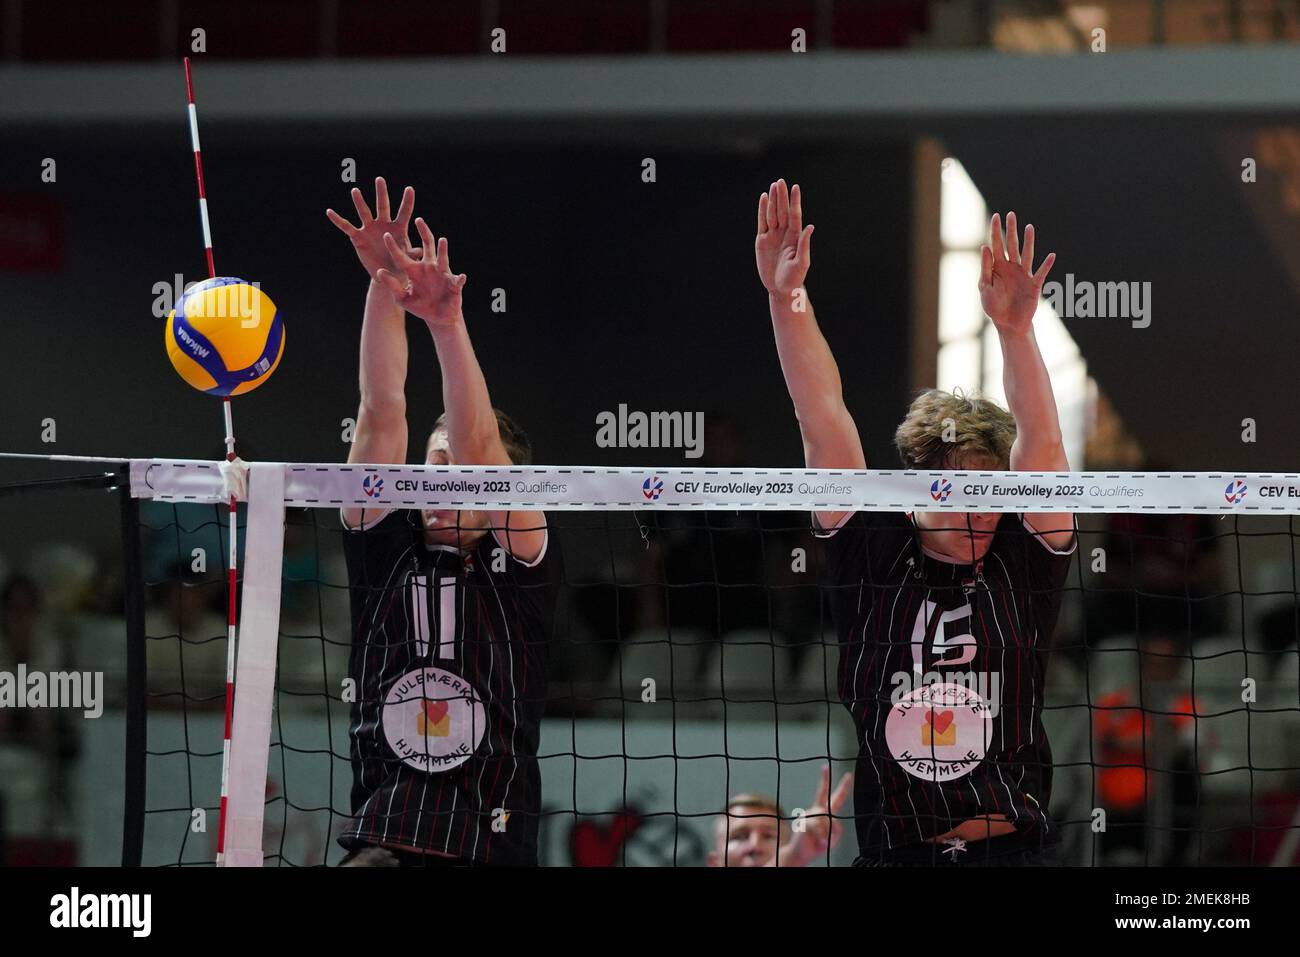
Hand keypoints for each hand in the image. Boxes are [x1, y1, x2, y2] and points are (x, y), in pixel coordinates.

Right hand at [326, 177, 416, 282]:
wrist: (386, 274)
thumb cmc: (400, 265)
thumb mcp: (406, 259)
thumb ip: (411, 254)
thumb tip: (421, 251)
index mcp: (398, 228)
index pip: (404, 212)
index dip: (407, 201)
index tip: (409, 189)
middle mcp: (383, 224)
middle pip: (383, 206)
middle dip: (381, 193)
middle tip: (380, 179)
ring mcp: (370, 229)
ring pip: (364, 212)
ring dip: (360, 202)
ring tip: (355, 191)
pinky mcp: (358, 237)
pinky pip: (347, 227)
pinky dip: (338, 220)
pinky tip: (329, 212)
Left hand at [375, 218, 466, 327]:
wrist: (437, 317)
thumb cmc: (419, 306)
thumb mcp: (402, 298)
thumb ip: (392, 285)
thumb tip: (380, 271)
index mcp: (414, 270)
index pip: (402, 256)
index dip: (394, 247)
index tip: (386, 235)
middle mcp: (429, 267)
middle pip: (427, 245)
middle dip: (423, 232)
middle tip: (418, 220)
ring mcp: (442, 274)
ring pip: (443, 259)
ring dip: (443, 250)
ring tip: (442, 241)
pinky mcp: (454, 285)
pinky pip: (457, 281)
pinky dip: (459, 279)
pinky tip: (460, 278)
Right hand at [755, 178, 813, 296]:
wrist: (780, 289)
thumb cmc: (794, 278)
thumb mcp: (801, 262)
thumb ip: (804, 244)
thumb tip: (810, 227)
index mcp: (795, 237)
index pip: (794, 215)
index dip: (794, 201)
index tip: (796, 188)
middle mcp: (784, 233)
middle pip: (782, 211)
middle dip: (782, 197)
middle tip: (781, 181)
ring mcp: (773, 236)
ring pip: (772, 214)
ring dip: (772, 200)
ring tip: (773, 186)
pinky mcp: (762, 241)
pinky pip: (762, 222)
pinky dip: (762, 210)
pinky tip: (763, 199)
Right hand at [781, 765, 851, 865]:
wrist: (800, 854)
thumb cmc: (817, 845)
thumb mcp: (832, 839)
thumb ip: (835, 829)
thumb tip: (829, 819)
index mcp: (825, 813)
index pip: (835, 798)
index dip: (842, 787)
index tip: (848, 775)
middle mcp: (816, 810)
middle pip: (823, 793)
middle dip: (825, 779)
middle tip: (827, 767)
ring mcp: (808, 814)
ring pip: (826, 819)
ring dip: (827, 833)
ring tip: (821, 840)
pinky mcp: (804, 821)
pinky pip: (819, 827)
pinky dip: (821, 836)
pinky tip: (817, 840)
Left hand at [980, 212, 1055, 336]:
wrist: (1007, 323)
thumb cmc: (993, 306)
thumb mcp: (984, 287)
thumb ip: (985, 268)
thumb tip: (985, 247)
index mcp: (997, 267)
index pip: (996, 245)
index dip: (995, 231)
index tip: (996, 216)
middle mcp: (1011, 267)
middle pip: (1011, 245)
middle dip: (1011, 230)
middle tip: (1011, 215)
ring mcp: (1023, 275)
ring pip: (1027, 254)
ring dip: (1028, 241)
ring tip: (1029, 227)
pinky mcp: (1033, 285)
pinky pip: (1041, 274)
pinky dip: (1046, 265)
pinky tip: (1052, 256)